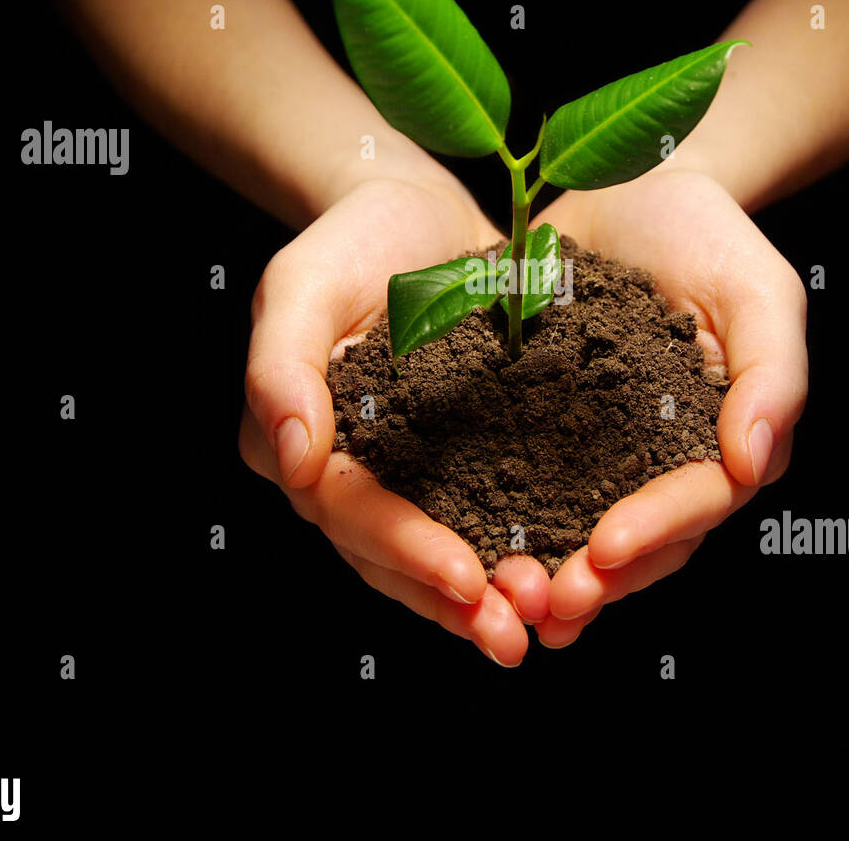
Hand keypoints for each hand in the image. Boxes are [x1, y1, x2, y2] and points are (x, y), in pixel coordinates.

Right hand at [238, 176, 553, 664]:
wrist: (422, 213)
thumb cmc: (354, 237)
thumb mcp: (304, 282)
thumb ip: (281, 367)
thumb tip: (291, 464)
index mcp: (302, 441)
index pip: (348, 514)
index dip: (405, 551)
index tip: (467, 577)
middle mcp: (347, 471)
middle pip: (392, 556)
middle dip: (452, 602)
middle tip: (513, 635)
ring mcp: (407, 471)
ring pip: (441, 551)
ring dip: (487, 599)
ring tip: (545, 626)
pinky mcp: (464, 457)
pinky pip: (487, 516)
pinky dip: (519, 550)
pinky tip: (567, 577)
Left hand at [532, 165, 807, 646]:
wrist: (631, 184)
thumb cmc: (708, 234)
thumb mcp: (760, 290)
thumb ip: (773, 375)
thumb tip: (752, 464)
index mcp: (723, 440)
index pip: (699, 502)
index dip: (657, 531)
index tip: (606, 549)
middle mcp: (666, 461)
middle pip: (642, 543)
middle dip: (597, 580)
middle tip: (545, 606)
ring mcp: (607, 453)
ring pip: (583, 533)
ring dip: (548, 574)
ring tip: (504, 602)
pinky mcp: (549, 432)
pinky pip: (529, 489)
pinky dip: (504, 524)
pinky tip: (466, 550)